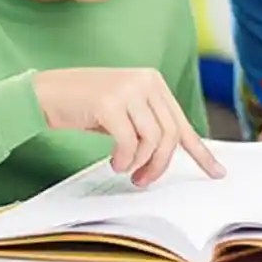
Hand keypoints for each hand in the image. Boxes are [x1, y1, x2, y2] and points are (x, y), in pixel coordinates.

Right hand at [33, 68, 224, 185]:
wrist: (44, 93)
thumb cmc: (84, 106)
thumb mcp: (124, 111)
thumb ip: (147, 124)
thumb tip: (170, 155)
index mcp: (153, 82)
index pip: (182, 123)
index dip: (201, 152)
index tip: (217, 173)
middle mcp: (145, 81)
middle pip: (170, 135)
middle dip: (160, 165)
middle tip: (144, 180)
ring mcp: (128, 89)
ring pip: (153, 140)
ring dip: (140, 164)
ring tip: (126, 169)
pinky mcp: (109, 102)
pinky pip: (129, 142)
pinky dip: (124, 159)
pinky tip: (114, 161)